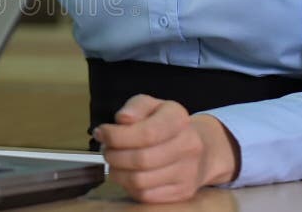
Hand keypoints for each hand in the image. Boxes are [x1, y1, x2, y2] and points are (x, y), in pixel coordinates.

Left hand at [93, 94, 239, 203]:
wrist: (200, 149)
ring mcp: (188, 172)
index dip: (117, 136)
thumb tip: (122, 119)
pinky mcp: (182, 192)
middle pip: (141, 159)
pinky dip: (128, 186)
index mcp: (179, 119)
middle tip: (105, 149)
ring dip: (117, 172)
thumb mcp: (151, 106)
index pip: (146, 133)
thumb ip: (135, 107)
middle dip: (114, 155)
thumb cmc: (165, 125)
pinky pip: (146, 195)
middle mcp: (189, 146)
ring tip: (113, 161)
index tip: (101, 133)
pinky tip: (126, 174)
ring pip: (140, 180)